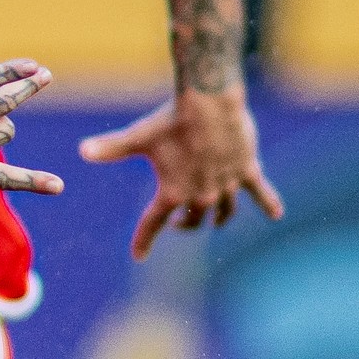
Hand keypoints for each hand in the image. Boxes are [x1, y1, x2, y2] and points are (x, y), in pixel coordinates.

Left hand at [77, 84, 283, 257]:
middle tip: (175, 224)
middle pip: (192, 221)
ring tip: (213, 219)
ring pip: (223, 211)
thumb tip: (81, 152)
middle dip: (183, 226)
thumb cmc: (171, 120)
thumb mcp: (138, 136)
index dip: (143, 241)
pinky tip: (277, 215)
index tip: (137, 256)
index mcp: (172, 192)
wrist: (210, 101)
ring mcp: (226, 184)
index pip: (152, 223)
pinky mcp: (247, 171)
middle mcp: (201, 194)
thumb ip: (111, 148)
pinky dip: (269, 203)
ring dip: (217, 217)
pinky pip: (260, 192)